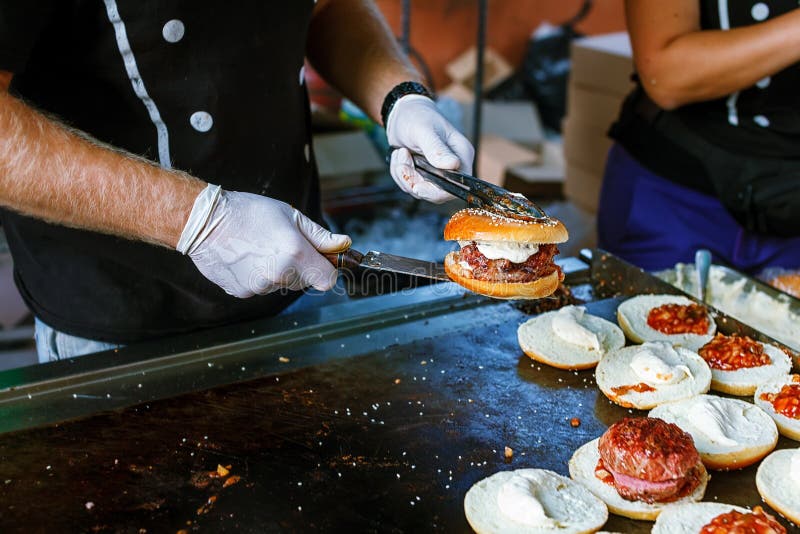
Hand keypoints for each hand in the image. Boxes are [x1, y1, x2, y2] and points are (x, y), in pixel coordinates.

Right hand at [177, 186, 350, 297]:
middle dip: (301, 267)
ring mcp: (260, 286)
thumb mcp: (290, 216)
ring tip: (260, 249)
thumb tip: (344, 244)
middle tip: (283, 245)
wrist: (205, 221)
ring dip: (279, 272)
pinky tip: (247, 258)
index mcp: (296, 254)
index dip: (327, 269)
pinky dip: (258, 276)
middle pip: (305, 282)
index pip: (327, 280)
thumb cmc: (248, 212)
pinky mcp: (243, 292)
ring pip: (282, 285)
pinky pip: (261, 287)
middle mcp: (279, 274)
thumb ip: (319, 236)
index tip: (321, 260)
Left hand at [386, 94, 474, 203]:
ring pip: (419, 190)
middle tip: (402, 160)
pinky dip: (399, 173)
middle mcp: (453, 167)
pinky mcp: (424, 175)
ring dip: (403, 174)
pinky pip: (409, 185)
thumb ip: (437, 149)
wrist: (402, 114)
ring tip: (400, 152)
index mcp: (462, 156)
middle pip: (435, 193)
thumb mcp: (425, 130)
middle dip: (413, 180)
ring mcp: (438, 173)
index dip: (435, 192)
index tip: (416, 185)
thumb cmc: (417, 116)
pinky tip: (400, 156)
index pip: (456, 187)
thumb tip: (453, 165)